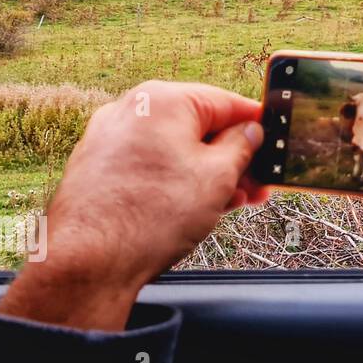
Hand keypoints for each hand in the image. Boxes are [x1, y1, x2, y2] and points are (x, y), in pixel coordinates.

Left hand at [0, 81, 267, 330]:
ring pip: (174, 149)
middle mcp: (132, 109)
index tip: (275, 143)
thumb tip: (250, 132)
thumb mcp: (218, 176)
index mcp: (164, 100)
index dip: (257, 126)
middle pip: (199, 128)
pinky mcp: (97, 167)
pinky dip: (176, 180)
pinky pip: (150, 164)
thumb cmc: (151, 215)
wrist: (87, 262)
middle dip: (233, 157)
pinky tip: (196, 206)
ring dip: (208, 173)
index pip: (227, 102)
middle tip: (258, 185)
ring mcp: (109, 138)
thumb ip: (242, 146)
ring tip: (232, 202)